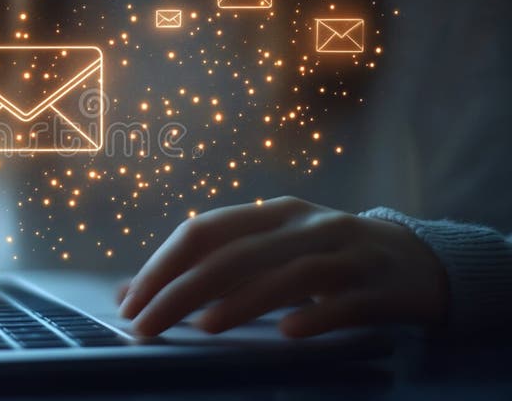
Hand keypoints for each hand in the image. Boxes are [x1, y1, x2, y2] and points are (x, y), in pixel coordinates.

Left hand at [118, 196, 446, 336]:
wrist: (417, 261)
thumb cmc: (326, 257)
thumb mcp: (271, 252)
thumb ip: (211, 268)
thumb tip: (134, 292)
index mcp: (271, 213)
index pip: (204, 231)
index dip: (163, 265)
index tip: (130, 302)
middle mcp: (304, 225)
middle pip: (234, 254)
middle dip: (183, 290)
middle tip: (147, 325)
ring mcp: (345, 252)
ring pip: (288, 273)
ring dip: (243, 300)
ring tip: (205, 326)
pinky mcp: (380, 286)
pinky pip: (344, 301)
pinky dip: (315, 314)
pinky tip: (289, 333)